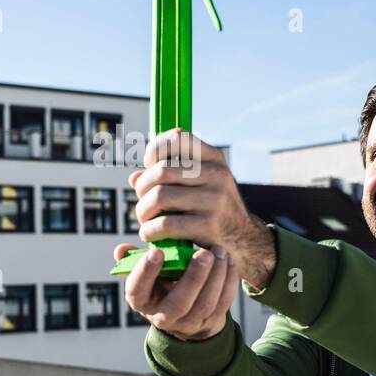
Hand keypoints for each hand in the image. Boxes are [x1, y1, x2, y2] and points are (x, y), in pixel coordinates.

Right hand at [115, 241, 239, 340]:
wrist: (182, 312)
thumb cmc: (160, 283)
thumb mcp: (145, 274)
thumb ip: (134, 260)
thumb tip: (120, 250)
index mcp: (141, 301)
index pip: (137, 290)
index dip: (145, 273)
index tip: (156, 251)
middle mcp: (163, 316)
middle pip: (179, 303)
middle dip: (194, 278)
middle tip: (203, 253)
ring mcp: (188, 322)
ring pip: (204, 304)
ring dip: (215, 277)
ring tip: (219, 252)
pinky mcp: (210, 321)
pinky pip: (222, 303)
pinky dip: (228, 282)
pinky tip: (229, 261)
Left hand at [129, 128, 275, 289]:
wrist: (241, 238)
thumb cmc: (210, 207)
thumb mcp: (199, 183)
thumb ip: (167, 176)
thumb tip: (134, 177)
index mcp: (213, 158)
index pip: (178, 137)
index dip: (155, 149)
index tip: (149, 167)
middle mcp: (217, 174)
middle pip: (161, 170)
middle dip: (142, 187)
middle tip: (142, 200)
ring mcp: (215, 199)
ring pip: (160, 196)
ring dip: (142, 210)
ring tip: (144, 218)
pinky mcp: (209, 225)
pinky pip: (166, 224)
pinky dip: (150, 230)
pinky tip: (150, 234)